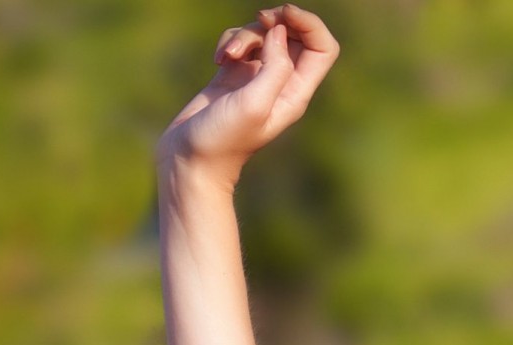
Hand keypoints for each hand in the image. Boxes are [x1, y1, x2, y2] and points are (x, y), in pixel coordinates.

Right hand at [159, 8, 340, 182]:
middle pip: (294, 36)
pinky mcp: (233, 75)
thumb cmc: (223, 140)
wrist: (190, 161)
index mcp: (295, 93)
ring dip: (245, 34)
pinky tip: (218, 60)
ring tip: (228, 56)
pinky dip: (230, 42)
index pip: (323, 49)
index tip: (285, 14)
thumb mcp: (254, 104)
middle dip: (277, 21)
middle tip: (260, 19)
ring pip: (263, 35)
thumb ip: (274, 66)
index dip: (310, 25)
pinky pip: (240, 43)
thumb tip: (279, 32)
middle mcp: (280, 84)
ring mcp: (256, 78)